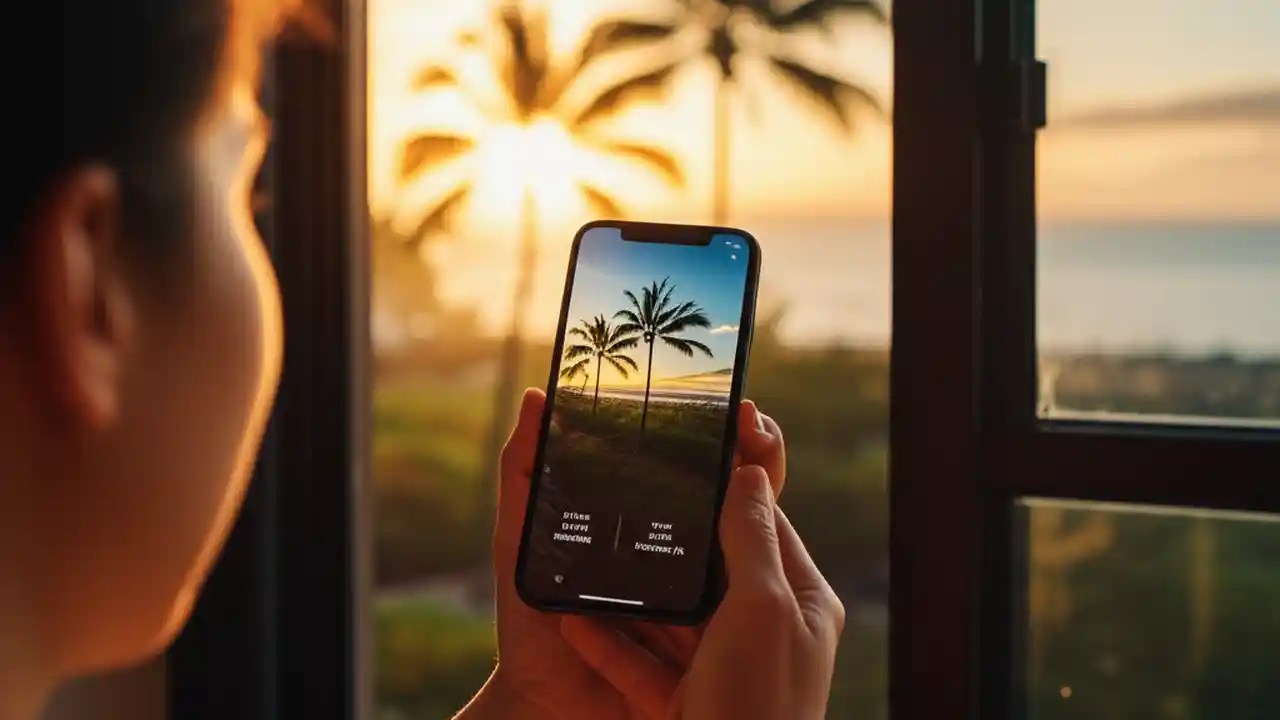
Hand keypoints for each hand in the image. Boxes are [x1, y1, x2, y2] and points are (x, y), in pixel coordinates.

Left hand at [465, 389, 786, 719]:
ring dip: (760, 527)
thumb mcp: (519, 541)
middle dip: (756, 470)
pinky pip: (732, 626)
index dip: (727, 444)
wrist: (538, 705)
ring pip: (749, 565)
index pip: (697, 481)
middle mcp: (682, 568)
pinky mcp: (709, 654)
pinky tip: (739, 559)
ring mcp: (702, 612)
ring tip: (755, 487)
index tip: (741, 410)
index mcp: (647, 535)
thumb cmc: (527, 628)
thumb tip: (537, 397)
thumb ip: (522, 475)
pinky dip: (744, 597)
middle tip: (759, 433)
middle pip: (738, 514)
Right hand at [558, 466, 843, 719]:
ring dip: (627, 591)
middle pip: (709, 567)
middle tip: (625, 491)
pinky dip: (607, 644)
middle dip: (667, 537)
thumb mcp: (761, 608)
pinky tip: (570, 619)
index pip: (765, 522)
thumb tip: (749, 469)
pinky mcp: (683, 703)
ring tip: (586, 550)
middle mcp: (764, 632)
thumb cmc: (757, 707)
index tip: (701, 439)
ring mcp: (723, 670)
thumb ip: (751, 537)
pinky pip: (639, 663)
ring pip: (668, 615)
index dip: (735, 478)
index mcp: (799, 602)